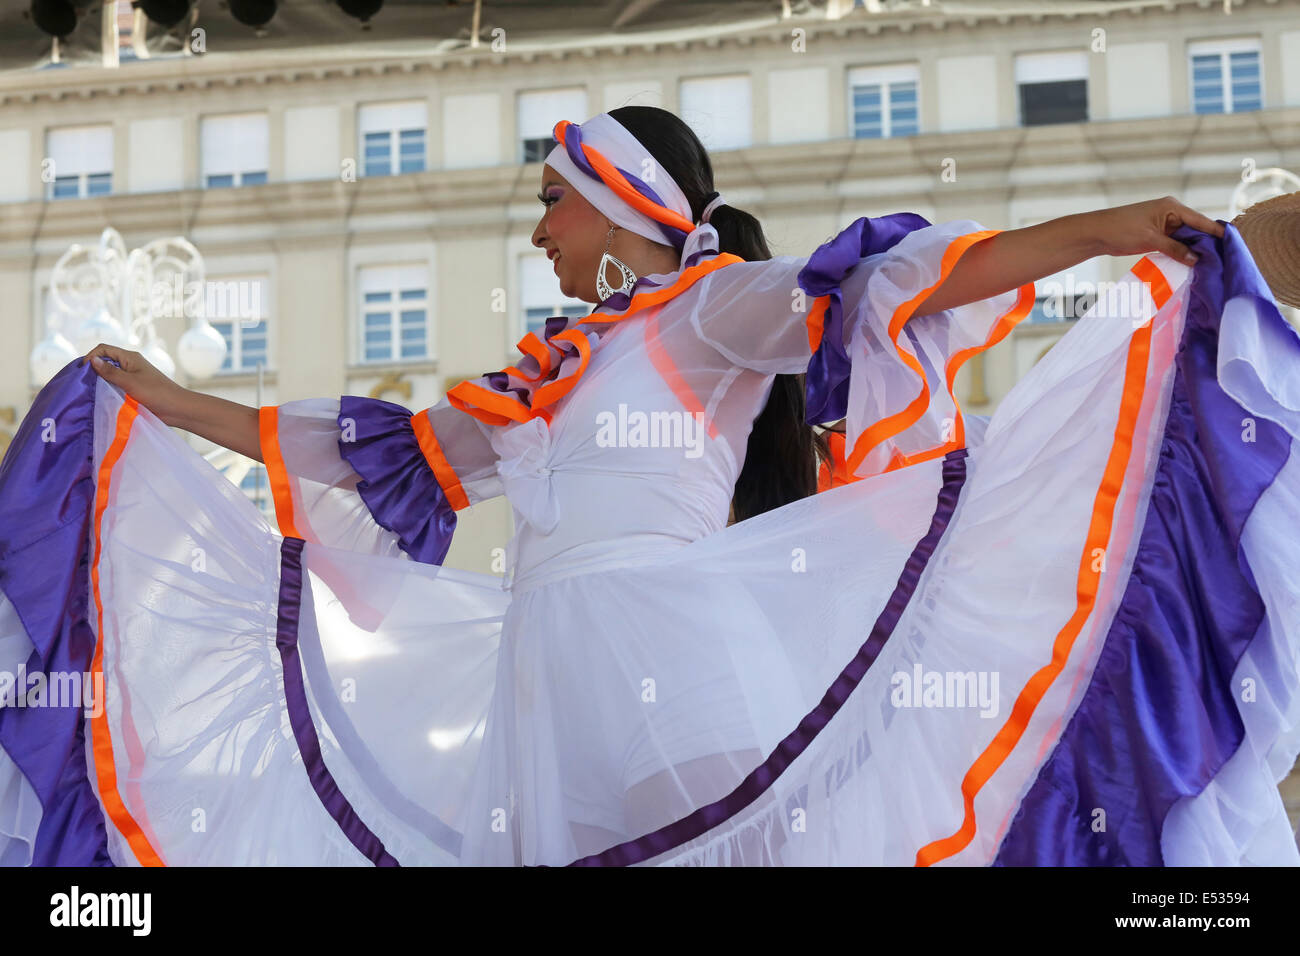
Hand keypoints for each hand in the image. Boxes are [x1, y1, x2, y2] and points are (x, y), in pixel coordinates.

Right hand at [80, 343, 188, 425]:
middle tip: (82, 383)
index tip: (82, 371)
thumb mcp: (130, 382)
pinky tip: (100, 397)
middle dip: (93, 369)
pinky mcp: (133, 389)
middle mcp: (130, 365)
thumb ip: (110, 372)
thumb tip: (92, 360)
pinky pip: (115, 385)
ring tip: (89, 391)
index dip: (91, 356)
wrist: (176, 409)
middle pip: (105, 361)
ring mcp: (131, 377)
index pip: (104, 349)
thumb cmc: (156, 393)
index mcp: (130, 358)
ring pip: (109, 374)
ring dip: (100, 380)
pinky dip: (107, 389)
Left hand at [1089, 196, 1224, 264]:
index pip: (1200, 220)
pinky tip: (1192, 264)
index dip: (1216, 232)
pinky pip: (1176, 244)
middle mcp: (1171, 213)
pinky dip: (1182, 252)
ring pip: (1186, 238)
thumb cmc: (1121, 230)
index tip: (1232, 242)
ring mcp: (1164, 225)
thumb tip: (1196, 259)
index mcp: (1172, 207)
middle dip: (1207, 243)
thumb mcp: (1150, 240)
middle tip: (1223, 259)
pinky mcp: (1157, 235)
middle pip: (1196, 229)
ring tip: (1211, 264)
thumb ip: (1174, 249)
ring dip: (1195, 250)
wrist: (1097, 233)